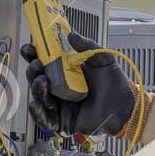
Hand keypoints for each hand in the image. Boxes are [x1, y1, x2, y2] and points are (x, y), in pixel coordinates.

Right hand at [20, 30, 136, 136]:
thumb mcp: (101, 58)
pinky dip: (37, 112)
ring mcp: (58, 105)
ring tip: (42, 80)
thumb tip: (71, 34)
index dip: (34, 55)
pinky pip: (43, 119)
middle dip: (33, 70)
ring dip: (36, 88)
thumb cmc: (114, 83)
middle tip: (36, 64)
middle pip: (37, 78)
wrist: (124, 106)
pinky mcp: (61, 121)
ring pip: (39, 97)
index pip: (43, 62)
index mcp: (64, 71)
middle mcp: (58, 87)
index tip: (30, 48)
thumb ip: (87, 45)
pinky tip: (36, 103)